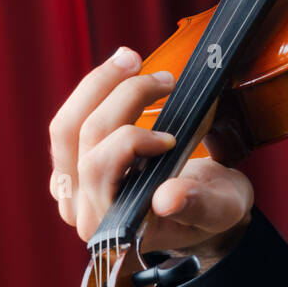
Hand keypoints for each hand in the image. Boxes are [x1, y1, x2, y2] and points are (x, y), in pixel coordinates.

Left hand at [48, 46, 253, 267]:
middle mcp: (84, 210)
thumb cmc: (212, 208)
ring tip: (134, 61)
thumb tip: (168, 198)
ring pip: (66, 126)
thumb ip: (197, 205)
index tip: (173, 136)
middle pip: (83, 138)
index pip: (99, 170)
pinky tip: (121, 75)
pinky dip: (93, 93)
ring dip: (100, 85)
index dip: (131, 140)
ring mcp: (73, 190)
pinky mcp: (71, 169)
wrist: (201, 209)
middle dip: (123, 96)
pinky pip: (68, 125)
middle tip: (165, 79)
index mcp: (116, 226)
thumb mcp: (221, 209)